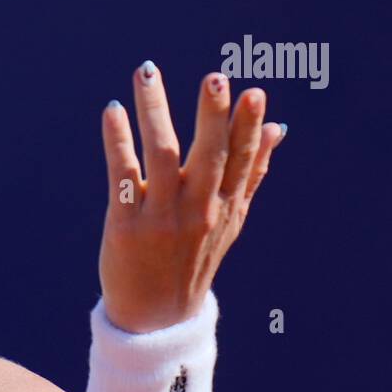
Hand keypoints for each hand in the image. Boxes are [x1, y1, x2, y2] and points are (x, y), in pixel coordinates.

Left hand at [98, 61, 284, 332]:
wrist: (156, 318)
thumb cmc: (193, 259)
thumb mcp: (231, 220)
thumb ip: (251, 173)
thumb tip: (279, 128)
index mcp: (226, 206)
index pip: (241, 160)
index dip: (248, 128)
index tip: (254, 93)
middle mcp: (198, 211)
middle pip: (208, 157)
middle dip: (213, 117)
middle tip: (215, 79)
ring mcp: (161, 218)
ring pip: (160, 156)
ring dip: (154, 110)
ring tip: (147, 73)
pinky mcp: (125, 225)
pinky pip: (121, 175)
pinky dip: (117, 140)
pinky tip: (112, 111)